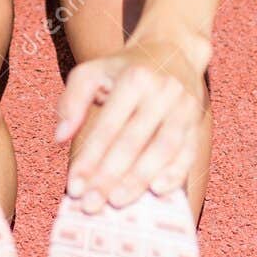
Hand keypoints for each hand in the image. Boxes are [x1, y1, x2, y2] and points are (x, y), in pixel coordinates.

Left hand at [54, 38, 207, 209]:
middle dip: (110, 176)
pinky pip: (188, 152)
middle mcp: (163, 91)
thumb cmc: (123, 68)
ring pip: (163, 149)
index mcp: (135, 78)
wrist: (172, 51)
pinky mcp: (197, 121)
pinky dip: (175, 174)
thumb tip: (59, 138)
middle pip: (134, 141)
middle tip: (91, 205)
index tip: (74, 187)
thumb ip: (71, 101)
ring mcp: (184, 107)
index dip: (90, 158)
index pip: (108, 126)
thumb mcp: (92, 72)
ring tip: (117, 202)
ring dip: (140, 179)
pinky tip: (157, 192)